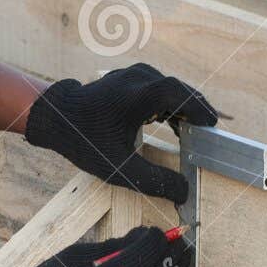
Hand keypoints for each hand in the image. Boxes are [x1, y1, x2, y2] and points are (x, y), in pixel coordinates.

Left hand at [24, 64, 216, 203]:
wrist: (55, 117)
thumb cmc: (85, 141)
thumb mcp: (119, 167)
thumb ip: (153, 181)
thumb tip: (183, 192)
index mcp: (140, 94)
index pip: (183, 96)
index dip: (201, 111)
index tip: (212, 129)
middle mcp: (140, 78)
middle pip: (179, 92)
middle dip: (196, 113)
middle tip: (208, 136)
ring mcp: (134, 74)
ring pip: (170, 89)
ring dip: (183, 109)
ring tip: (193, 133)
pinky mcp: (129, 77)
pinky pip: (158, 88)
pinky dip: (169, 105)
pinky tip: (174, 124)